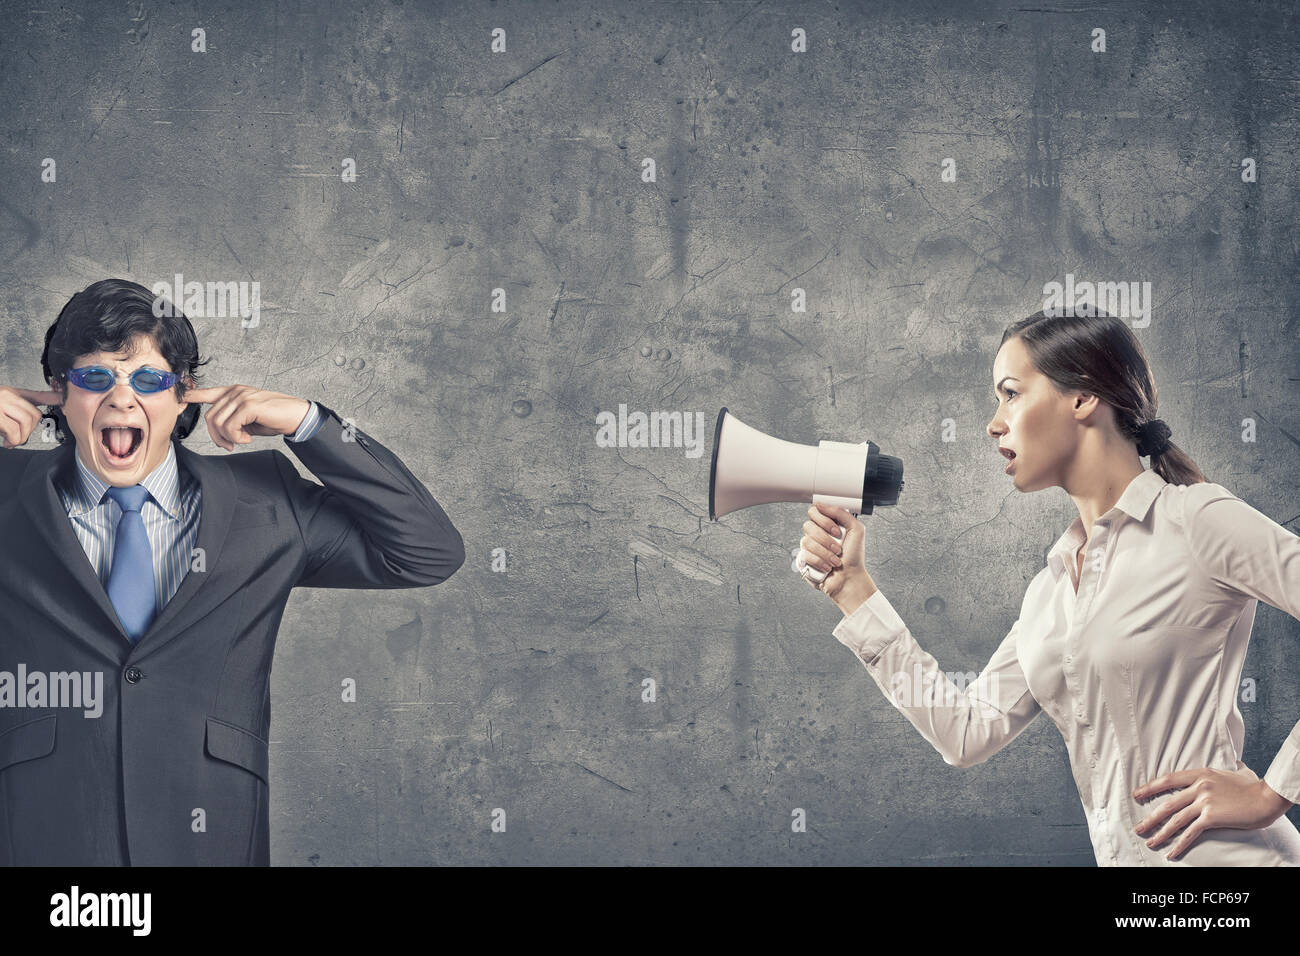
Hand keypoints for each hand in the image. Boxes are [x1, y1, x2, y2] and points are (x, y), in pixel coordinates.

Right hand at [0, 385, 62, 447]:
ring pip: (26, 421)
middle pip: (34, 413)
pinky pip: (13, 429)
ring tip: (12, 441)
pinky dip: (13, 439)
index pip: (38, 395)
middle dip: (30, 430)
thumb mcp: (3, 406)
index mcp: (11, 393)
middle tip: (20, 437)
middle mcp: (7, 396)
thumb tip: (31, 420)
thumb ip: (18, 410)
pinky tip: (7, 442)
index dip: (54, 398)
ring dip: (21, 437)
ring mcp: (1, 403)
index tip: (64, 400)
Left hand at [184, 385, 310, 451]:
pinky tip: (247, 438)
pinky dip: (237, 438)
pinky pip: (230, 427)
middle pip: (210, 417)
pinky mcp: (248, 405)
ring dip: (228, 438)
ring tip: (241, 441)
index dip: (192, 396)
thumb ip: (232, 419)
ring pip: (218, 423)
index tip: (181, 398)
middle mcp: (236, 392)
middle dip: (216, 436)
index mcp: (234, 392)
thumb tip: (219, 433)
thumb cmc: (274, 418)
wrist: (295, 416)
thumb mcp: (248, 419)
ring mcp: (242, 397)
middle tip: (228, 445)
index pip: (208, 392)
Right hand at [798, 503, 876, 614]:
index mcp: (828, 524)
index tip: (837, 531)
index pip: (814, 511)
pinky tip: (828, 567)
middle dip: (825, 539)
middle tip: (838, 548)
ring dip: (826, 553)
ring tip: (835, 561)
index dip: (824, 520)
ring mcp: (809, 547)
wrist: (850, 578)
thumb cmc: (854, 556)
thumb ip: (841, 513)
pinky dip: (820, 562)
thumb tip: (822, 505)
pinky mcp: (804, 560)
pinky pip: (805, 555)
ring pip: (807, 541)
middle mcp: (817, 534)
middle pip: (808, 525)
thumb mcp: (856, 529)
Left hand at [1132, 764, 1294, 860]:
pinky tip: (1171, 852)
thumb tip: (1230, 766)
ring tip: (1149, 842)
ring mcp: (1204, 801)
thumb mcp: (1233, 773)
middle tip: (1138, 827)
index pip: (1168, 780)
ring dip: (1160, 833)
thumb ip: (1223, 771)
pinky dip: (1179, 844)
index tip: (1137, 794)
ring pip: (1175, 819)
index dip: (1151, 787)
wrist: (1267, 797)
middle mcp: (1199, 786)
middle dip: (1150, 817)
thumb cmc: (1253, 787)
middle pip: (1167, 803)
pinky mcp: (1211, 816)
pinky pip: (1190, 832)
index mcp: (1200, 774)